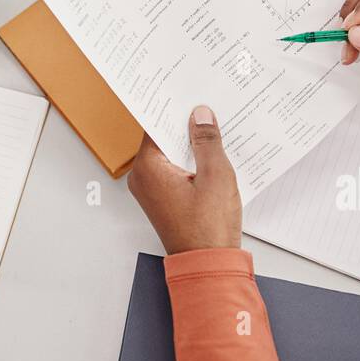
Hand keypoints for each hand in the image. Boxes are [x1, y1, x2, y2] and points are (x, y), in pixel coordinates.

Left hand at [127, 106, 240, 253]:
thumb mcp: (215, 176)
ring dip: (191, 145)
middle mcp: (144, 178)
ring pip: (172, 155)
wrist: (209, 266)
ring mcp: (153, 191)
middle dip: (186, 126)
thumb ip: (207, 141)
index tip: (188, 94)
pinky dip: (192, 163)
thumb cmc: (208, 230)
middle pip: (163, 139)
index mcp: (148, 169)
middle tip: (207, 107)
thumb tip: (200, 115)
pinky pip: (176, 171)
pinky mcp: (165, 200)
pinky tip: (213, 156)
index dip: (174, 109)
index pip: (156, 125)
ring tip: (215, 129)